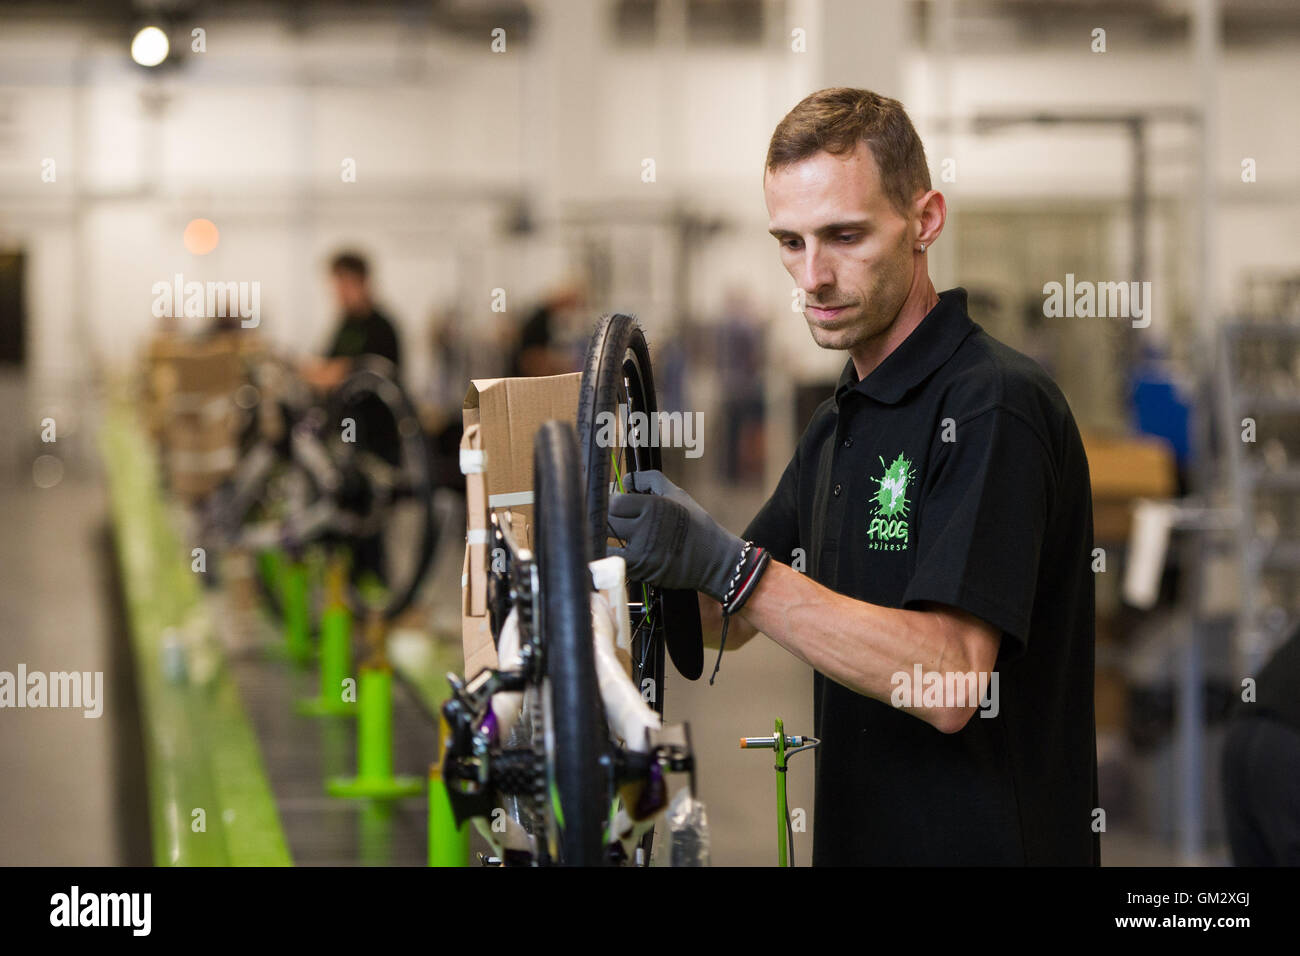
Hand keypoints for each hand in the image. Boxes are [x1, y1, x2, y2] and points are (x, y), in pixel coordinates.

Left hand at [608, 470, 743, 602]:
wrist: (715, 560)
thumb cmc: (697, 525)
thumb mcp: (678, 494)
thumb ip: (651, 479)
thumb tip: (625, 479)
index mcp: (655, 506)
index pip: (615, 502)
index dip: (614, 502)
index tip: (619, 505)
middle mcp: (646, 528)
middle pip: (608, 521)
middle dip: (609, 519)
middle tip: (617, 520)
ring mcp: (642, 552)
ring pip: (606, 541)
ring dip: (607, 538)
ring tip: (617, 535)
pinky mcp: (641, 571)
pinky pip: (613, 560)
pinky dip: (613, 555)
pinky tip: (622, 550)